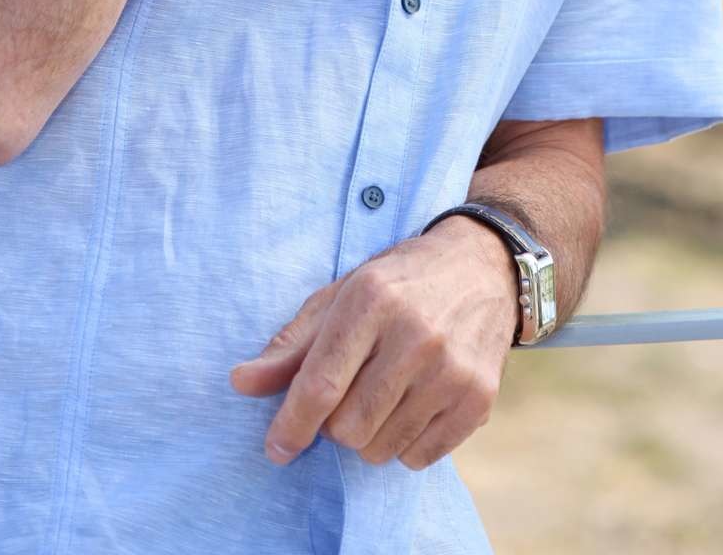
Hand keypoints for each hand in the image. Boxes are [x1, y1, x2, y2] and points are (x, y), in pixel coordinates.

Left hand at [229, 215, 519, 470]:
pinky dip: (406, 444)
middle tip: (350, 393)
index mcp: (372, 300)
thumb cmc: (399, 282)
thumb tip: (240, 383)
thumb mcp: (342, 295)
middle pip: (347, 427)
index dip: (290, 426)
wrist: (482, 265)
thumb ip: (292, 344)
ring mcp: (451, 368)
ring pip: (381, 447)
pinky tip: (413, 406)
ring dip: (369, 435)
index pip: (320, 385)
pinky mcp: (478, 396)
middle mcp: (415, 334)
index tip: (276, 448)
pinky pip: (420, 457)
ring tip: (382, 396)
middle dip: (335, 423)